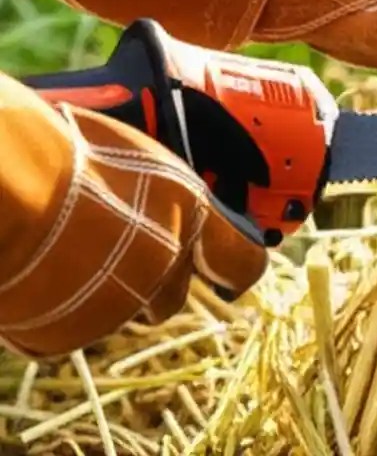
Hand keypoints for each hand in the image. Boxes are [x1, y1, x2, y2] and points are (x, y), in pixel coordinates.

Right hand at [0, 72, 266, 358]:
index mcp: (192, 215)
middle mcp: (165, 266)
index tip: (226, 267)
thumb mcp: (126, 150)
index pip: (243, 261)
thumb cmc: (60, 151)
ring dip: (103, 290)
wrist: (2, 191)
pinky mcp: (68, 333)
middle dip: (150, 277)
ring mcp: (118, 304)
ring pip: (121, 310)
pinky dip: (55, 309)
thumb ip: (152, 180)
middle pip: (173, 294)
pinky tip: (35, 272)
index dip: (234, 265)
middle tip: (114, 245)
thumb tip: (151, 179)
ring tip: (65, 250)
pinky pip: (67, 328)